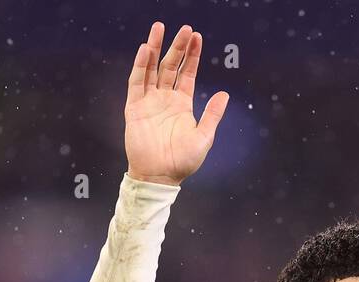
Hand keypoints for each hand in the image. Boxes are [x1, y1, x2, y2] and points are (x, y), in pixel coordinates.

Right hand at [124, 22, 229, 186]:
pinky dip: (141, 65)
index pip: (187, 73)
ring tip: (160, 28)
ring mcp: (149, 101)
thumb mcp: (204, 138)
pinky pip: (137, 82)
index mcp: (182, 104)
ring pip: (152, 68)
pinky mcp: (134, 107)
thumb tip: (224, 94)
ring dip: (156, 48)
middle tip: (184, 28)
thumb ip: (212, 115)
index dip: (192, 55)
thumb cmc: (182, 161)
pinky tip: (146, 50)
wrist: (159, 176)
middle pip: (171, 66)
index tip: (196, 36)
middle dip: (178, 47)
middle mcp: (165, 98)